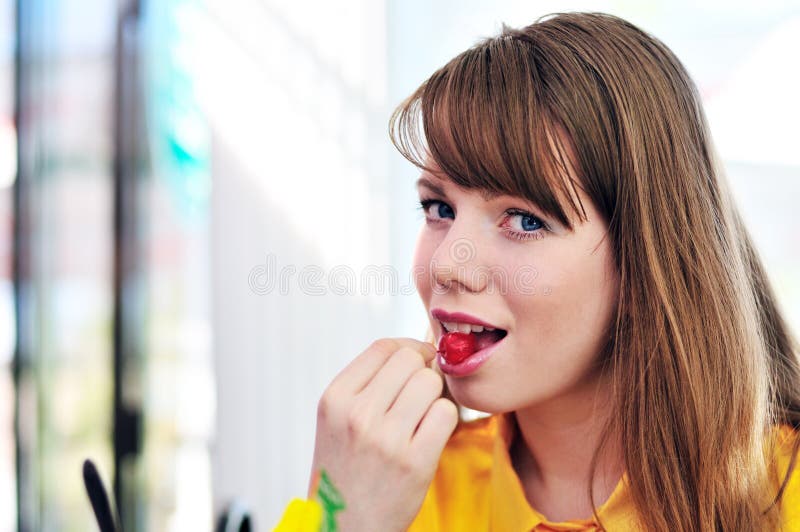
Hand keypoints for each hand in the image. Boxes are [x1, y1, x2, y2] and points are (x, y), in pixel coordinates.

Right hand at [309, 338, 458, 531]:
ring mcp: (386, 438)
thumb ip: (368, 383)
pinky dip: (445, 419)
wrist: (345, 527)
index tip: (418, 360)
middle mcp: (357, 414)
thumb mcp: (337, 420)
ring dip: (435, 395)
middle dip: (424, 370)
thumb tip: (418, 349)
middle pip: (411, 360)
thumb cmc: (346, 470)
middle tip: (423, 390)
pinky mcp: (414, 462)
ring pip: (431, 382)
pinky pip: (445, 413)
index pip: (383, 347)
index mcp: (334, 398)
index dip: (409, 348)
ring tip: (424, 415)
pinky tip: (432, 433)